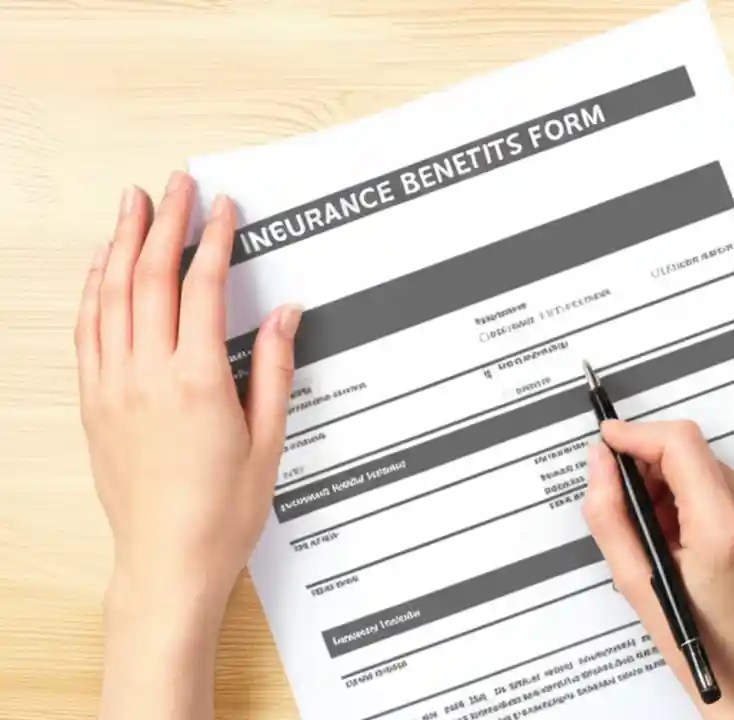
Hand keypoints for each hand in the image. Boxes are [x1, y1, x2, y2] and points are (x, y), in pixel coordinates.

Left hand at [76, 172, 298, 719]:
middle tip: (176, 184)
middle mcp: (147, 376)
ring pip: (111, 294)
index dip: (214, 238)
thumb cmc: (221, 512)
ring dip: (122, 242)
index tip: (223, 208)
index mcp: (198, 382)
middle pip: (151, 276)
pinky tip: (102, 266)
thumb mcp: (269, 440)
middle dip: (165, 221)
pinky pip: (86, 329)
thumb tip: (286, 314)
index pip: (203, 288)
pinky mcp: (94, 404)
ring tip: (133, 204)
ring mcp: (113, 387)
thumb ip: (275, 369)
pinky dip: (93, 288)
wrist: (167, 562)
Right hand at [583, 420, 733, 719]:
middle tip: (627, 505)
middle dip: (649, 465)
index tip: (608, 441)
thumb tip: (600, 463)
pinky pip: (721, 486)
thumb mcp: (637, 583)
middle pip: (691, 451)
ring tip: (659, 537)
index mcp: (723, 530)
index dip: (636, 435)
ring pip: (704, 466)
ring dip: (670, 485)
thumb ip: (610, 515)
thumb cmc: (704, 646)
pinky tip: (682, 540)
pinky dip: (692, 499)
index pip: (679, 443)